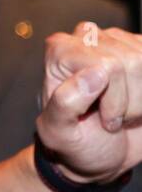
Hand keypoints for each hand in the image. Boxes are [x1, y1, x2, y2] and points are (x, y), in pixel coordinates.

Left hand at [35, 22, 141, 184]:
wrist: (101, 153)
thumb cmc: (76, 141)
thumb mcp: (59, 131)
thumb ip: (65, 102)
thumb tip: (94, 72)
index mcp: (60, 51)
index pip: (108, 66)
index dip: (113, 99)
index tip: (102, 118)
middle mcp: (85, 38)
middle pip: (131, 62)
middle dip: (129, 101)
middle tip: (112, 116)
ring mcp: (115, 41)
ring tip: (123, 110)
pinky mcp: (137, 49)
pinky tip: (136, 101)